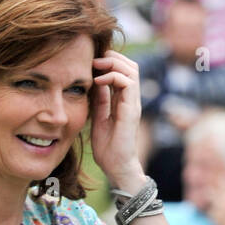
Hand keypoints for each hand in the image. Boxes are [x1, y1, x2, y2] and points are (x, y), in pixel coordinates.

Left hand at [89, 51, 143, 189]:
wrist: (116, 167)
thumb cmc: (107, 148)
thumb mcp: (99, 118)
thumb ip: (100, 100)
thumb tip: (96, 82)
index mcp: (124, 100)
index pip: (123, 71)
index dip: (109, 62)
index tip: (91, 64)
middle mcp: (131, 99)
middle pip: (130, 65)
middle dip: (112, 57)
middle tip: (93, 60)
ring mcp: (133, 103)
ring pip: (131, 69)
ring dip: (113, 63)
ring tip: (96, 66)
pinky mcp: (131, 110)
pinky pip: (128, 83)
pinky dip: (113, 76)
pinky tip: (99, 81)